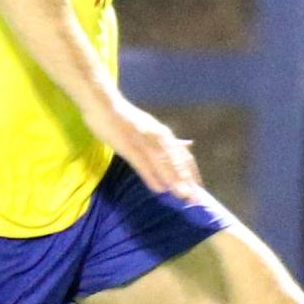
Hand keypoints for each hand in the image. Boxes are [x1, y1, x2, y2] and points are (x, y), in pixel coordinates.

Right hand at [84, 98, 204, 203]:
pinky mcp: (128, 145)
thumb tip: (189, 145)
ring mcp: (144, 140)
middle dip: (187, 181)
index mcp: (163, 134)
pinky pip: (143, 163)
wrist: (103, 103)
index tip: (200, 191)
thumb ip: (168, 139)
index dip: (192, 174)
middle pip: (177, 161)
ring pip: (163, 163)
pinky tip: (158, 189)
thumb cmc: (125, 118)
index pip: (183, 157)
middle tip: (196, 200)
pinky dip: (152, 176)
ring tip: (183, 196)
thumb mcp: (151, 127)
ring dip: (174, 180)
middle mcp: (158, 137)